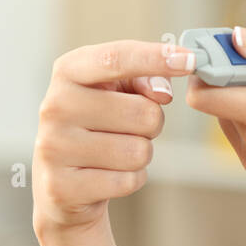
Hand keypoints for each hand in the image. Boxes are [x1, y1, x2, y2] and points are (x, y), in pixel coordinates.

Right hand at [32, 39, 195, 233]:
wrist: (64, 185)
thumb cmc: (99, 125)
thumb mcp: (117, 91)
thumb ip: (144, 79)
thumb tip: (162, 91)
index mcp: (68, 72)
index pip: (115, 58)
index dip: (156, 58)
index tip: (191, 59)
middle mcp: (55, 106)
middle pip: (143, 111)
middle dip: (153, 123)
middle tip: (132, 128)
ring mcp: (54, 147)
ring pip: (138, 150)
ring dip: (141, 153)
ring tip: (117, 152)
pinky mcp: (63, 187)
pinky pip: (128, 180)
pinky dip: (131, 179)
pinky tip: (109, 175)